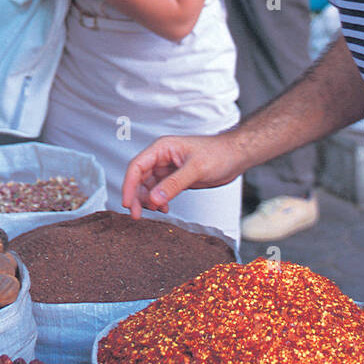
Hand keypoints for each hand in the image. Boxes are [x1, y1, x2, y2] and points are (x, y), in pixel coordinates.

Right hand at [121, 132, 240, 218]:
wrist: (235, 156)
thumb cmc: (218, 154)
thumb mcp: (196, 169)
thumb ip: (174, 184)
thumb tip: (154, 199)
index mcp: (162, 148)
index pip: (137, 166)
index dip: (129, 185)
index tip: (128, 203)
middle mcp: (162, 157)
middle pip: (139, 178)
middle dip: (136, 196)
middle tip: (136, 215)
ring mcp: (168, 168)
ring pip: (148, 186)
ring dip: (147, 200)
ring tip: (154, 211)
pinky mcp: (175, 178)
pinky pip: (159, 191)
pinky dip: (158, 201)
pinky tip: (164, 208)